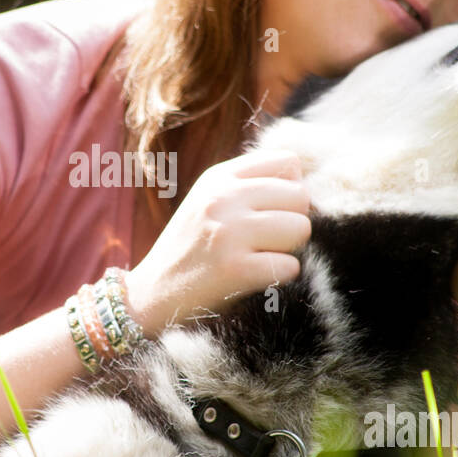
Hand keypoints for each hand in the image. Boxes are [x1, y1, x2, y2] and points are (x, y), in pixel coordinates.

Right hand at [124, 147, 311, 332]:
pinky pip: (291, 266)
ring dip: (289, 249)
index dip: (290, 189)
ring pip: (301, 229)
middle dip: (293, 221)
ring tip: (260, 256)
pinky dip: (280, 276)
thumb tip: (305, 182)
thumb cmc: (191, 248)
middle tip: (266, 240)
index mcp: (218, 177)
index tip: (271, 211)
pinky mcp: (234, 269)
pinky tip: (255, 277)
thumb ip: (249, 184)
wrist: (152, 294)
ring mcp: (228, 233)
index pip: (288, 162)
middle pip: (301, 196)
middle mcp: (222, 198)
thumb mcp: (209, 200)